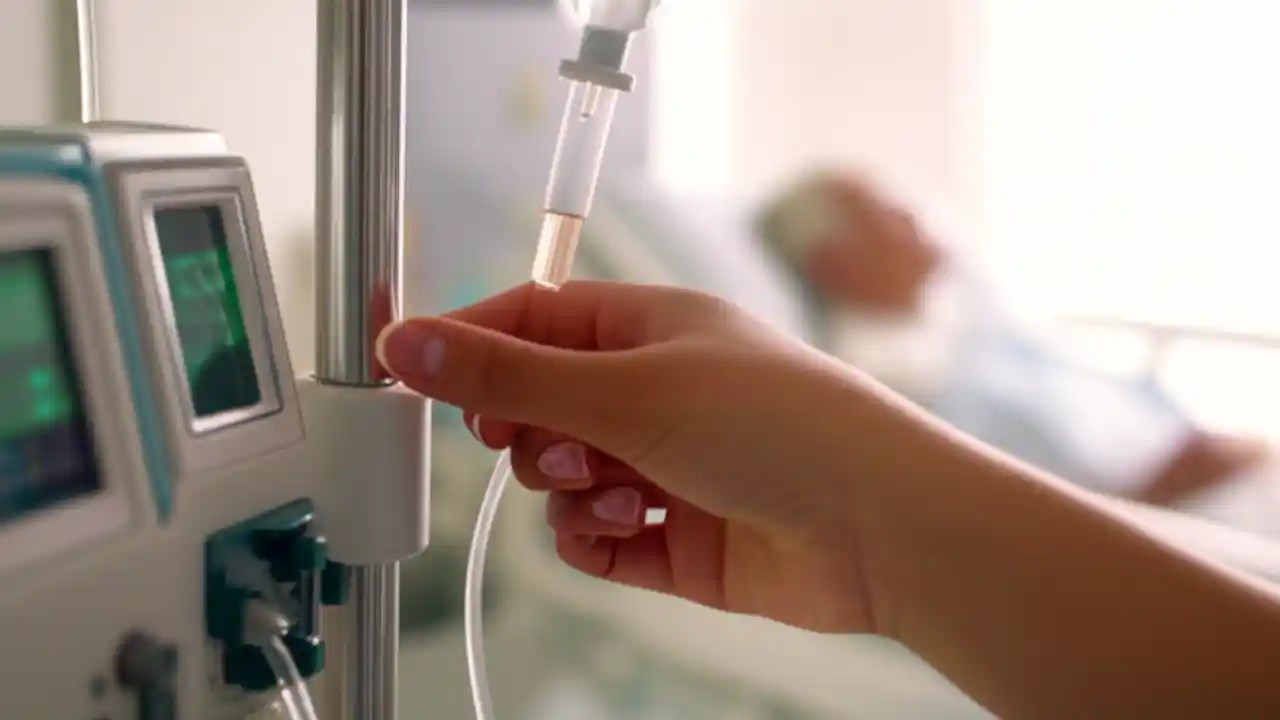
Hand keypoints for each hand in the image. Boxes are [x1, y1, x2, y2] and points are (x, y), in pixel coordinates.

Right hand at [377, 282, 897, 632]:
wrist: (876, 526)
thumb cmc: (775, 426)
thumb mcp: (625, 389)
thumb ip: (509, 375)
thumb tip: (407, 340)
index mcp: (649, 329)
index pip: (533, 321)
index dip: (472, 345)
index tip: (413, 371)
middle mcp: (656, 393)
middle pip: (540, 406)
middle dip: (529, 432)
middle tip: (547, 443)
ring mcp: (665, 466)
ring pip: (563, 480)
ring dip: (569, 492)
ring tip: (616, 493)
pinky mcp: (676, 537)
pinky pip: (596, 540)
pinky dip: (595, 541)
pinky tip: (627, 534)